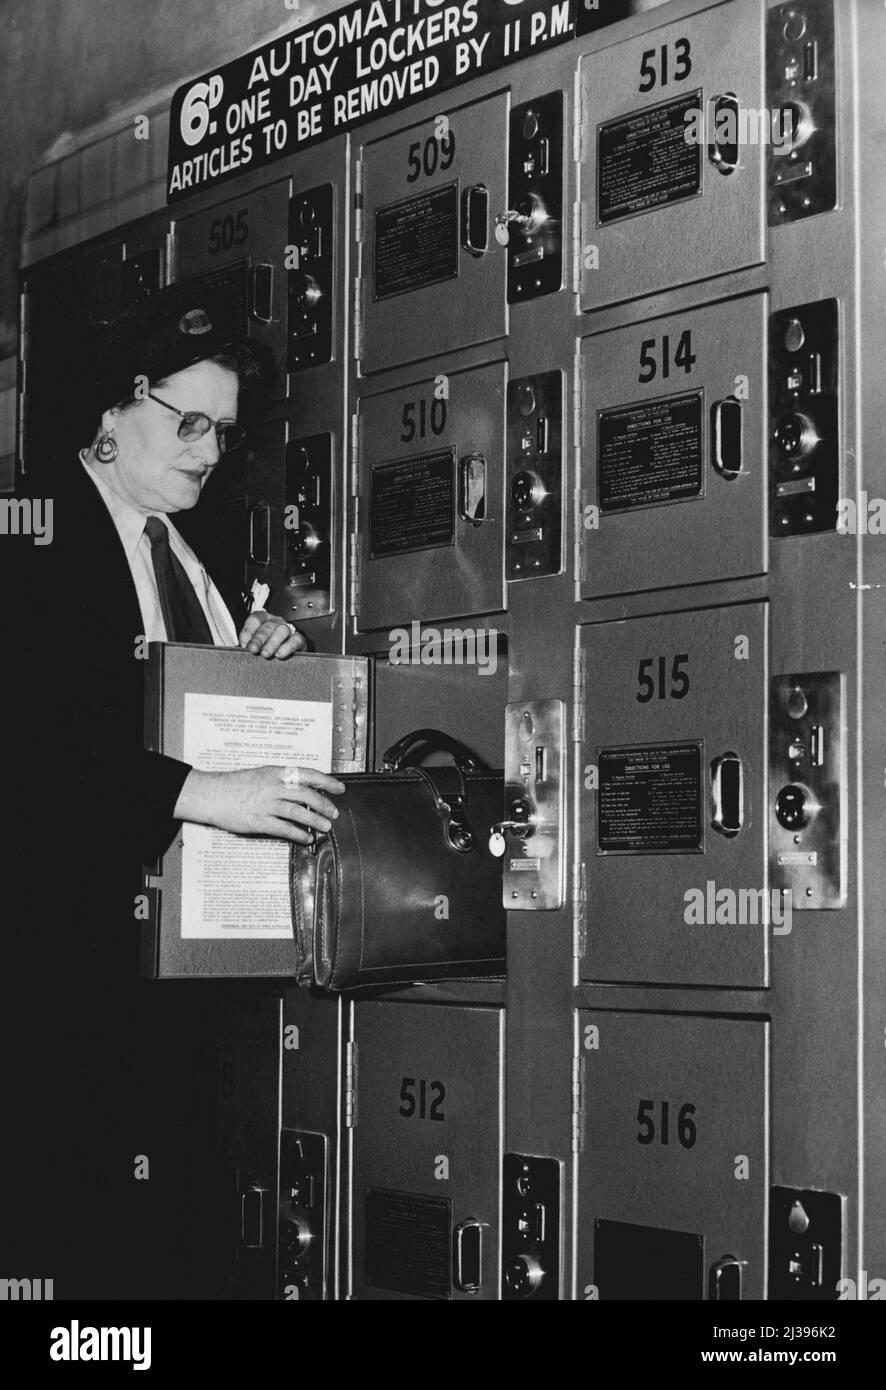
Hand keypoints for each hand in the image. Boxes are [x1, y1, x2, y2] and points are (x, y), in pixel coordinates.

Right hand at [174, 766, 345, 842]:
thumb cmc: (235, 785)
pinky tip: (306, 837)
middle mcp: (273, 786)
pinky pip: (284, 828)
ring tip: (325, 826)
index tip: (340, 788)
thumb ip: (282, 780)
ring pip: (299, 812)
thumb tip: (304, 788)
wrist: (211, 794)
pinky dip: (298, 833)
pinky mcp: (259, 820)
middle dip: (325, 804)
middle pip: (307, 794)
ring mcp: (266, 804)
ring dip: (315, 820)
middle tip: (334, 813)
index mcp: (276, 773)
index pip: (308, 774)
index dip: (327, 781)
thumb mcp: (262, 774)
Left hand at [238, 610, 305, 659]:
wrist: (287, 660)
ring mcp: (289, 630)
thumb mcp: (256, 647)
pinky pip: (295, 640)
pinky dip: (287, 647)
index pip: (255, 619)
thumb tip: (239, 650)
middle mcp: (276, 623)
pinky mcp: (299, 640)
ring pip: (282, 630)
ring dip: (272, 643)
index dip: (248, 631)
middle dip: (258, 638)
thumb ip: (248, 646)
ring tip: (265, 654)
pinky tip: (280, 654)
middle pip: (267, 626)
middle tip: (253, 650)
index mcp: (264, 621)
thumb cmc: (269, 651)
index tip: (243, 644)